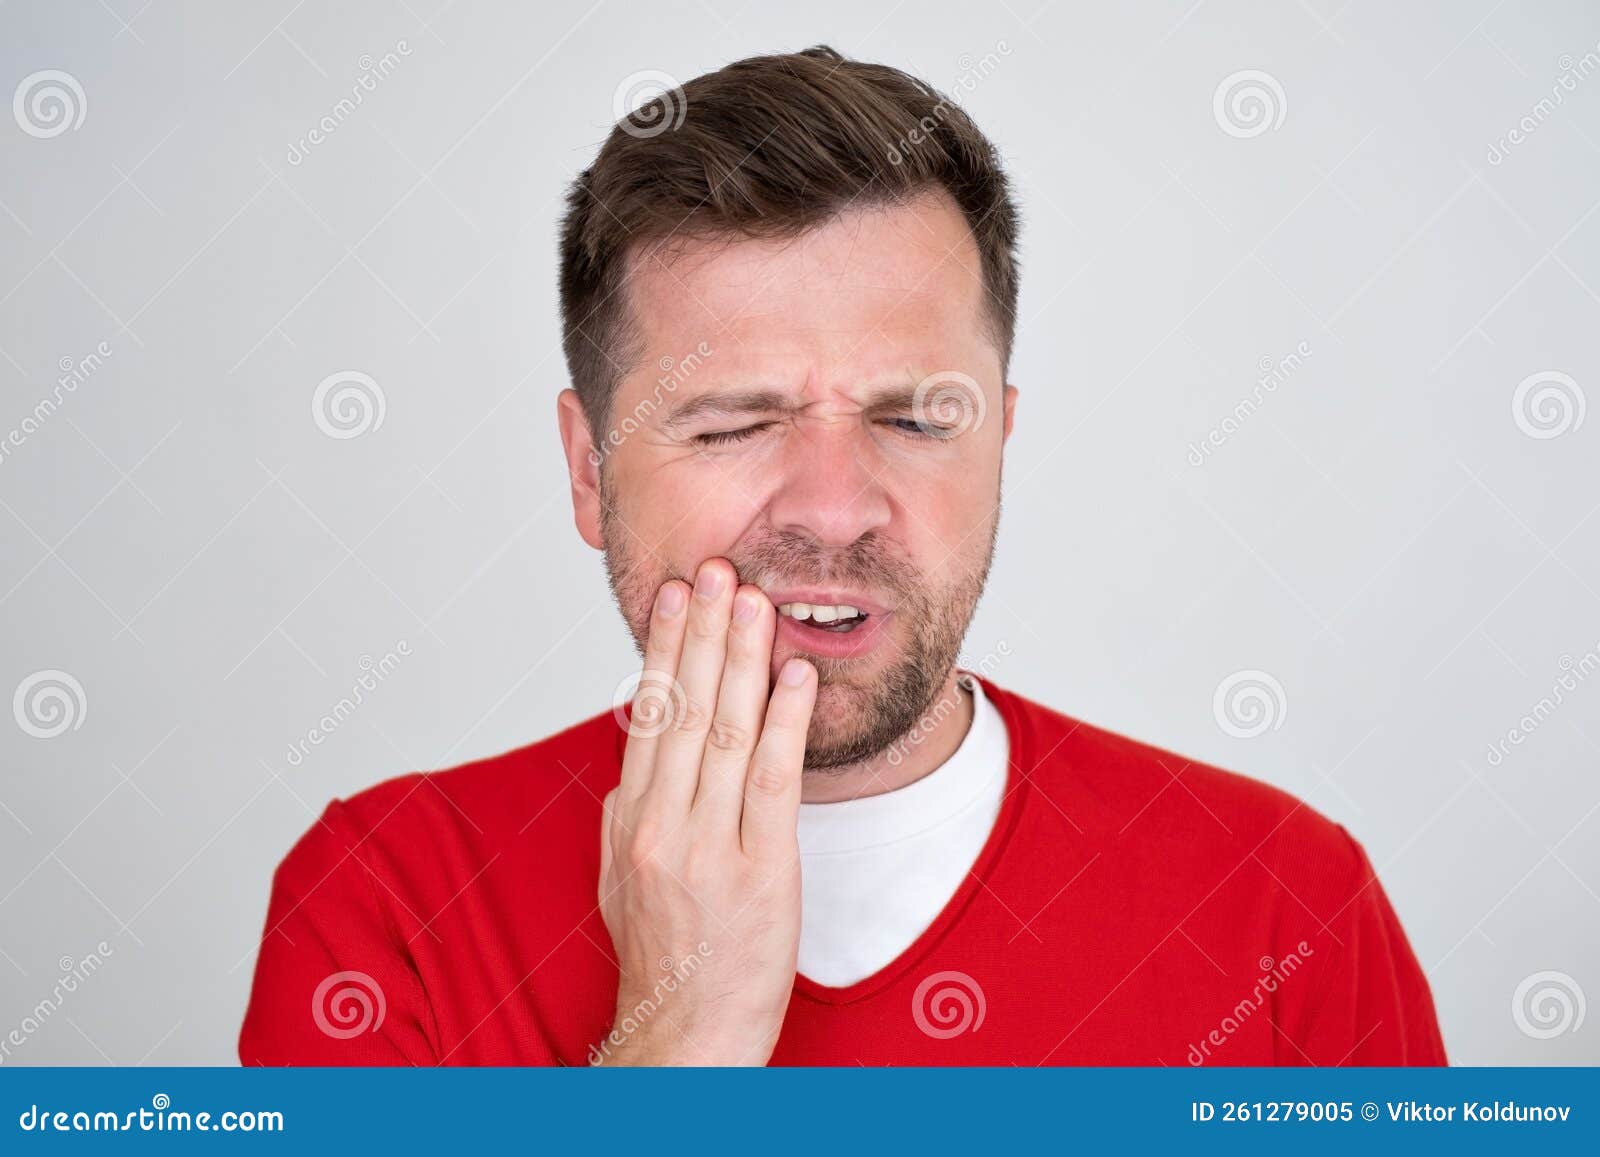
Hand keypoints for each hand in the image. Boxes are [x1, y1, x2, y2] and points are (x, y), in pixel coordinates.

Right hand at [593, 557, 816, 1065]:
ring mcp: (711, 849)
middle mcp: (663, 827)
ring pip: (727, 734)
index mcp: (630, 820)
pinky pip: (774, 783)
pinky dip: (785, 722)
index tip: (675, 596)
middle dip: (703, 634)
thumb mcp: (622, 877)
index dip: (663, 649)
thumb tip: (639, 750)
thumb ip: (630, 811)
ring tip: (755, 601)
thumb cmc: (661, 954)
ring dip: (743, 660)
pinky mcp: (764, 874)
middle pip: (685, 710)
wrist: (687, 1035)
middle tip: (717, 572)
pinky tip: (794, 676)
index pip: (647, 715)